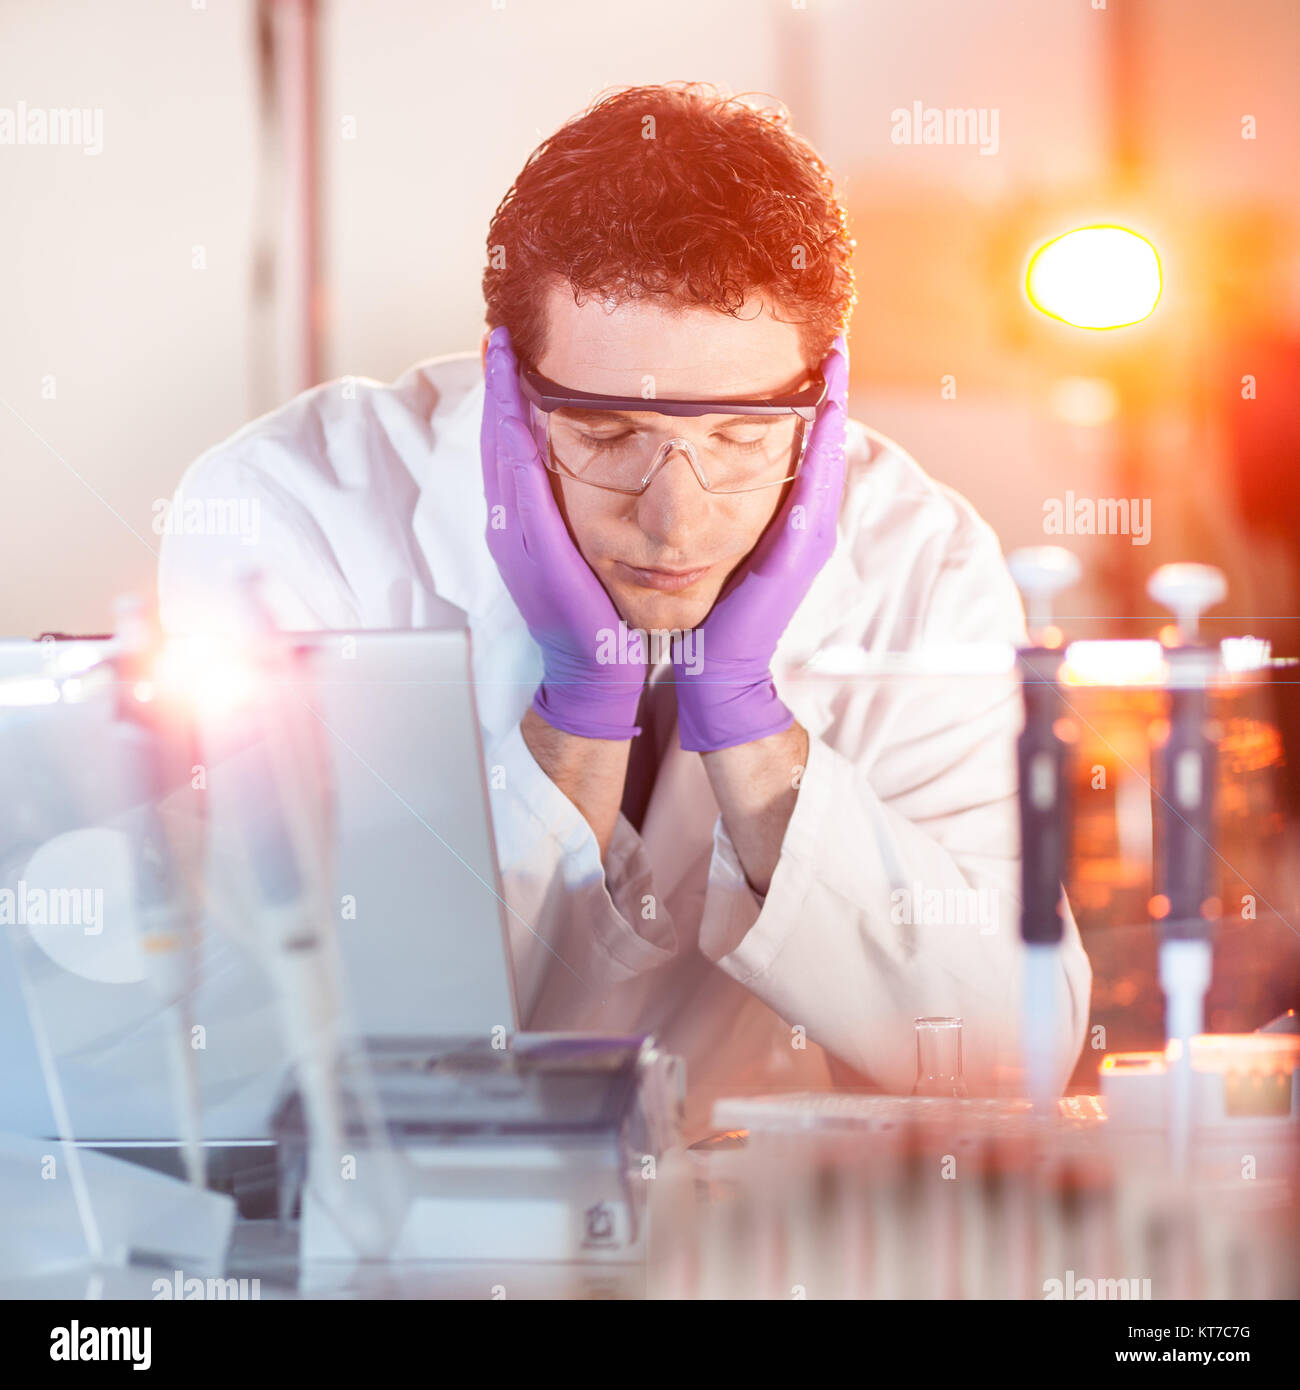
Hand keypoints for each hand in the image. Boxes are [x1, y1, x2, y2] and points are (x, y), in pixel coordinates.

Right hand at [481, 326, 644, 740]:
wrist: (596, 670)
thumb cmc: (600, 613)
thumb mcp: (585, 554)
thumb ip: (582, 514)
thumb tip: (601, 470)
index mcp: (524, 525)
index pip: (511, 449)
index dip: (507, 401)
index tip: (511, 355)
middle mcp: (510, 525)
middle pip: (496, 441)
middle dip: (495, 387)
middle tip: (497, 336)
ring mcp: (514, 537)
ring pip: (500, 454)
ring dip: (498, 401)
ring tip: (500, 352)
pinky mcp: (530, 549)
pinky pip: (516, 483)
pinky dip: (511, 441)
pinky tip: (516, 407)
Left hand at [674, 336, 849, 752]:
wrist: (715, 666)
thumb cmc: (713, 607)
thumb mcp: (716, 543)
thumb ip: (718, 503)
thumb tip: (690, 455)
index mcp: (787, 516)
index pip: (804, 443)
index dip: (812, 396)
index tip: (812, 347)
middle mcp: (807, 520)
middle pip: (825, 441)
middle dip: (831, 386)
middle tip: (832, 332)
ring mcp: (811, 535)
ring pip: (828, 455)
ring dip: (835, 404)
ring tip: (836, 353)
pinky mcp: (803, 551)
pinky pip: (817, 487)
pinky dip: (825, 447)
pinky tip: (825, 409)